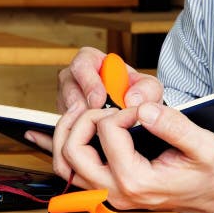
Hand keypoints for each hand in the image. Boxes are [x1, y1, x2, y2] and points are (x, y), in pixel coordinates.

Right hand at [24, 46, 162, 153]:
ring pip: (65, 111)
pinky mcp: (66, 121)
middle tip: (94, 121)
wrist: (135, 114)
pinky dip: (74, 139)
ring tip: (95, 136)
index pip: (81, 64)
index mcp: (91, 62)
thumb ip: (146, 89)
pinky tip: (85, 150)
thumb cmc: (139, 96)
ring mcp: (68, 100)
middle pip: (67, 89)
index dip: (88, 82)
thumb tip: (132, 99)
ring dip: (79, 124)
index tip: (99, 99)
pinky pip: (64, 130)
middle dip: (80, 106)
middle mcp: (74, 79)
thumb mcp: (149, 89)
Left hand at [58, 102, 213, 212]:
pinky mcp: (105, 188)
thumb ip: (174, 126)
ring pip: (64, 164)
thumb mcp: (205, 145)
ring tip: (82, 110)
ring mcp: (108, 192)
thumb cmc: (210, 171)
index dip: (121, 109)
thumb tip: (142, 109)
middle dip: (81, 119)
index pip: (107, 133)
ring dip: (66, 132)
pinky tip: (38, 133)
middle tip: (100, 104)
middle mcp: (116, 191)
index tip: (141, 106)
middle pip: (72, 152)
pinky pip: (70, 171)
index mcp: (137, 180)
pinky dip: (57, 147)